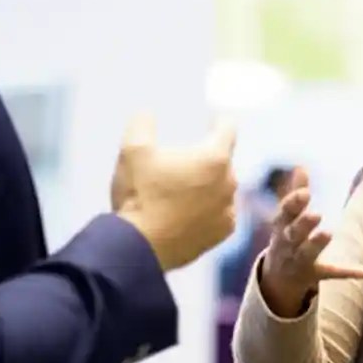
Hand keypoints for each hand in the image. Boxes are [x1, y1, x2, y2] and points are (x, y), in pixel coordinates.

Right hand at [114, 113, 238, 270]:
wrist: (137, 248)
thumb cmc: (138, 195)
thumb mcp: (132, 150)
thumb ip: (143, 123)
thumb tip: (147, 114)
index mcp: (214, 158)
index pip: (228, 127)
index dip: (217, 121)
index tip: (207, 121)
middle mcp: (230, 183)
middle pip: (223, 160)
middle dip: (205, 158)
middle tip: (180, 163)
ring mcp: (228, 210)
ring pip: (222, 188)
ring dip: (208, 186)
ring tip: (180, 191)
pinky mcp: (223, 234)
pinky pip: (220, 213)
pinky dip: (208, 210)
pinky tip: (185, 212)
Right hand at [258, 168, 362, 316]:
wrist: (276, 278)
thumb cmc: (285, 237)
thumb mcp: (286, 217)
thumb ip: (295, 193)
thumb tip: (301, 166)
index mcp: (281, 226)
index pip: (284, 213)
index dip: (293, 203)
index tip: (306, 193)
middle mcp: (287, 244)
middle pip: (293, 234)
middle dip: (303, 225)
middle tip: (316, 214)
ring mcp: (299, 261)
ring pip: (307, 253)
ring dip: (316, 244)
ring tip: (328, 233)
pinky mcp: (314, 275)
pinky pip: (330, 274)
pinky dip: (347, 272)